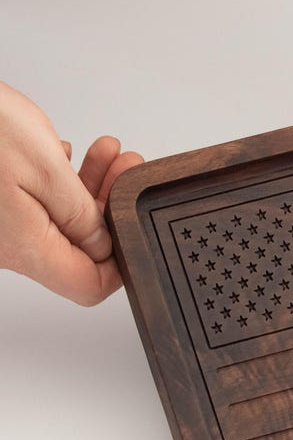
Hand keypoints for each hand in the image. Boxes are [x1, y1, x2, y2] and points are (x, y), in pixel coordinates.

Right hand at [0, 82, 142, 304]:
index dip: (120, 263)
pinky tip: (69, 154)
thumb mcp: (46, 169)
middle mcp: (10, 247)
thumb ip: (82, 215)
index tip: (133, 224)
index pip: (88, 286)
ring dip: (91, 188)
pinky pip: (38, 206)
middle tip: (125, 169)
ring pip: (61, 223)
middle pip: (79, 249)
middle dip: (110, 207)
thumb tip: (103, 244)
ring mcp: (1, 229)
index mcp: (26, 248)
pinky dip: (62, 182)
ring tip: (108, 153)